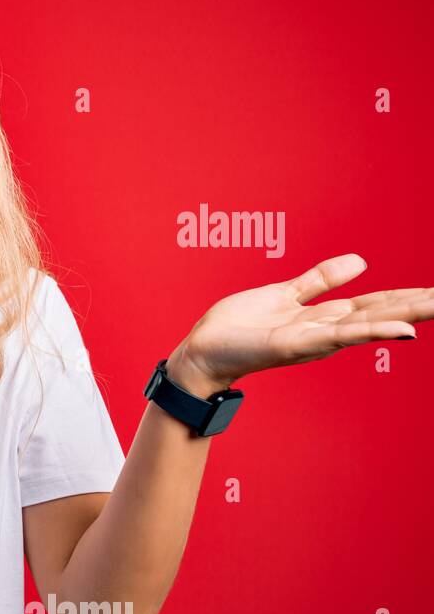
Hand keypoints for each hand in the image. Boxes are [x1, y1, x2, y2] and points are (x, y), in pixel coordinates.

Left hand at [167, 254, 433, 397]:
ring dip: (409, 315)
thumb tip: (361, 261)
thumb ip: (321, 279)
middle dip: (422, 305)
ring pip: (371, 323)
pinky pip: (340, 334)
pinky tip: (403, 330)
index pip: (378, 302)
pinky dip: (373, 331)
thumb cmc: (237, 327)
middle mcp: (325, 329)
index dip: (411, 296)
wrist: (202, 352)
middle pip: (383, 312)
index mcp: (324, 316)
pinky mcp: (296, 344)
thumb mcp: (285, 293)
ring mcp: (313, 338)